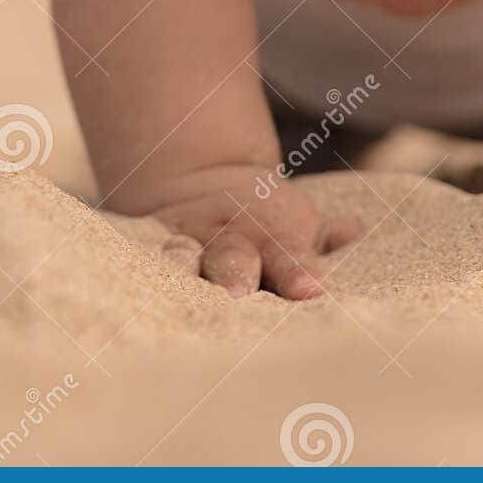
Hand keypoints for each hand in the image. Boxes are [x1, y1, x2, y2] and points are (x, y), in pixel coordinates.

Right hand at [112, 164, 362, 299]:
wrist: (206, 188)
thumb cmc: (269, 224)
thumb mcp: (299, 222)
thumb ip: (324, 234)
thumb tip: (354, 231)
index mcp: (274, 237)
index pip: (289, 256)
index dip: (298, 271)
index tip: (310, 289)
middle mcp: (230, 241)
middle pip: (234, 259)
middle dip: (236, 274)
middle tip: (240, 294)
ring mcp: (188, 244)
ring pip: (183, 258)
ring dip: (182, 271)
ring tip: (178, 289)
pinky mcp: (153, 248)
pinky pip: (145, 257)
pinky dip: (141, 266)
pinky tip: (128, 284)